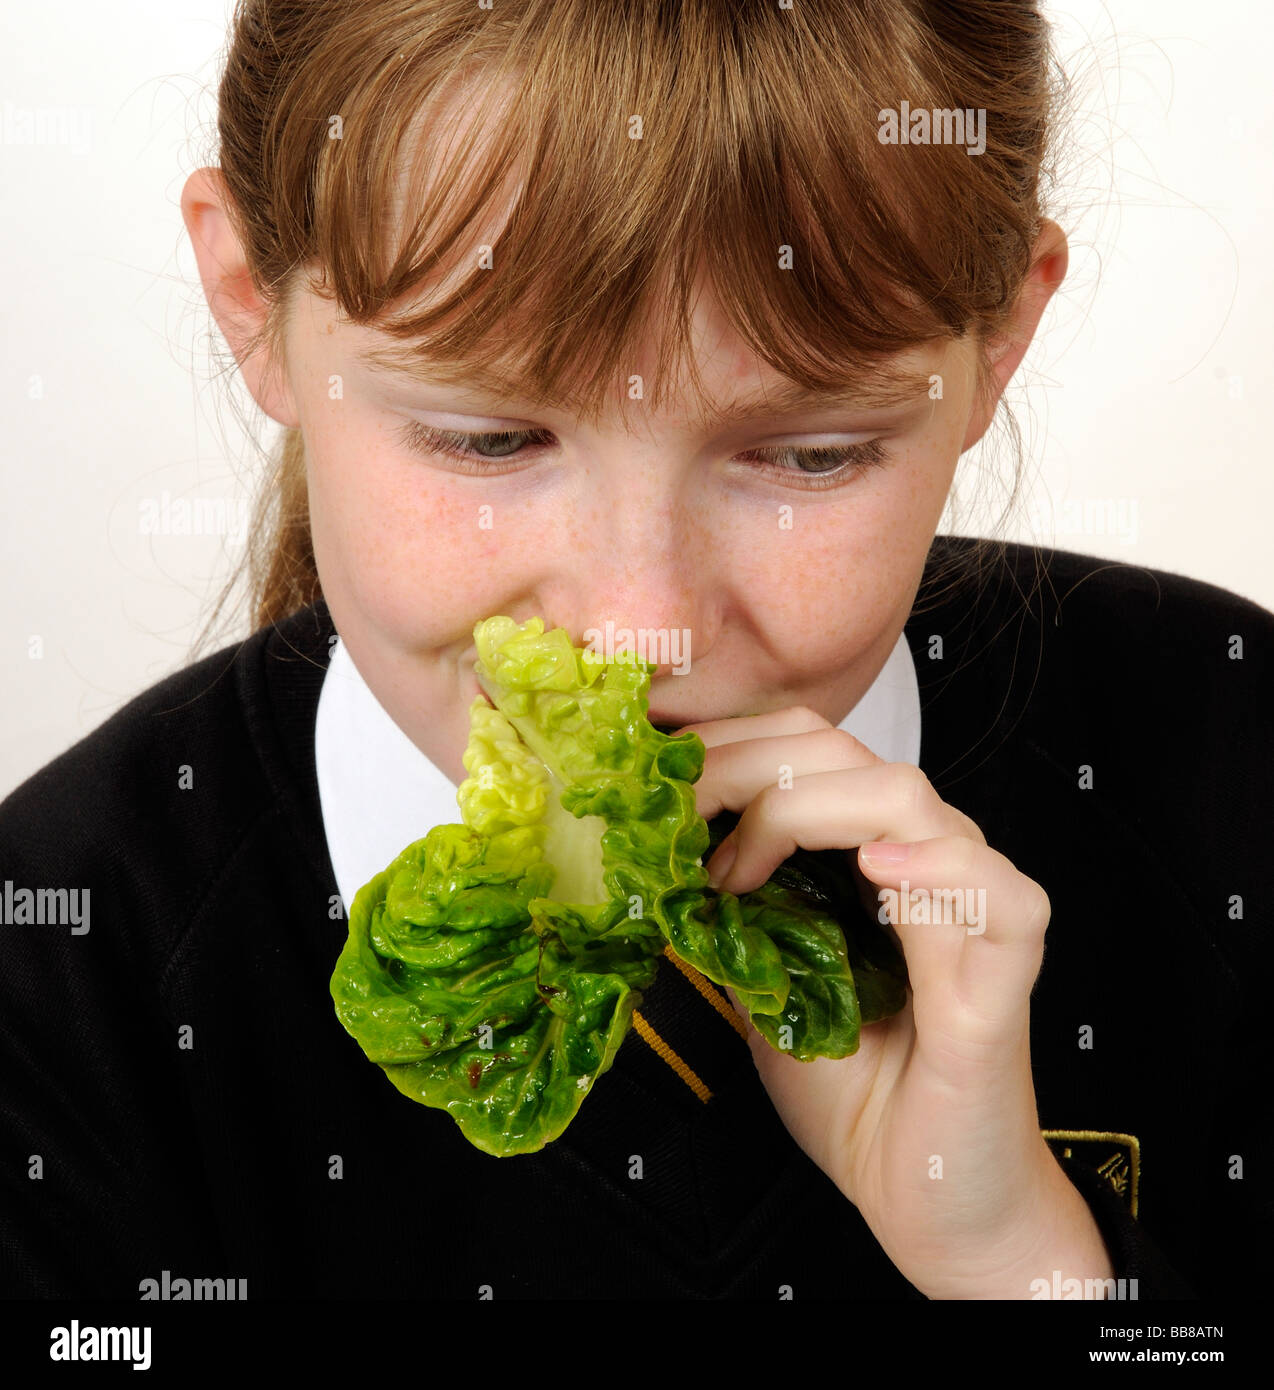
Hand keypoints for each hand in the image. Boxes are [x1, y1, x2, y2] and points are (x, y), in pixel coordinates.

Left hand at [672, 704, 1113, 1298]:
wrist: (928, 1200)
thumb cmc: (857, 1093)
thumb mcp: (762, 989)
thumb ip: (730, 923)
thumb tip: (653, 867)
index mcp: (871, 857)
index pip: (808, 750)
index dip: (727, 748)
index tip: (656, 783)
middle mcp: (924, 865)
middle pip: (842, 754)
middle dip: (740, 769)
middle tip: (674, 820)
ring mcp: (971, 915)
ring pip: (906, 798)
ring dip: (803, 811)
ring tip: (738, 872)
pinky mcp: (1002, 984)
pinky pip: (998, 897)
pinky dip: (937, 869)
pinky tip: (877, 870)